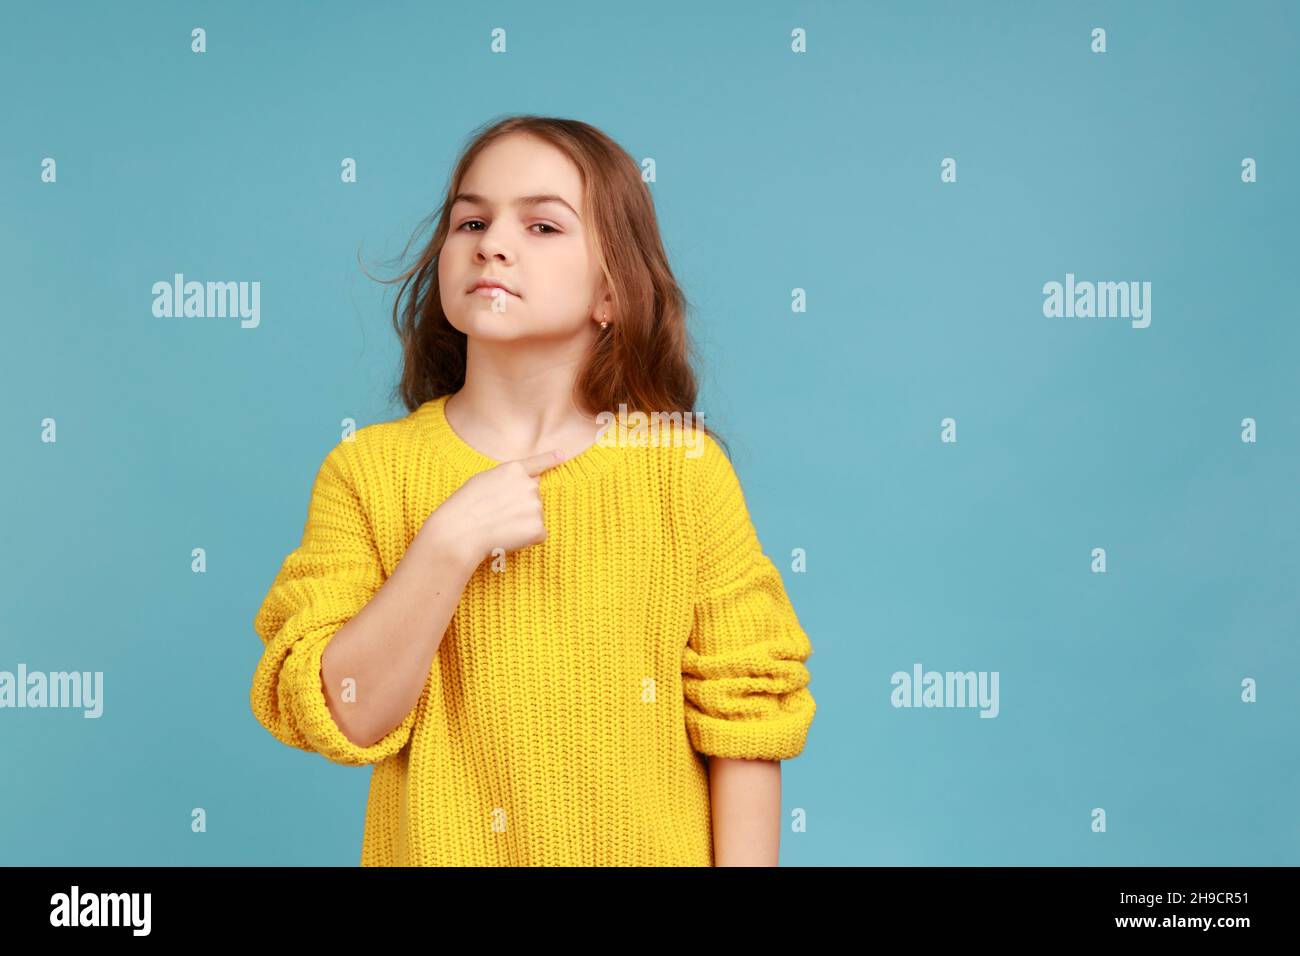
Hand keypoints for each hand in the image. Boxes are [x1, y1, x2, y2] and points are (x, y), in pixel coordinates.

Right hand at [422, 450, 564, 566]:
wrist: (459, 533)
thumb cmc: (464, 508)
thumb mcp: (483, 481)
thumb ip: (507, 479)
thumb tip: (533, 482)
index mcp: (513, 470)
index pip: (537, 463)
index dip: (551, 458)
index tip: (562, 454)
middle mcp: (529, 485)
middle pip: (533, 496)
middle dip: (520, 505)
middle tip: (496, 515)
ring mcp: (535, 506)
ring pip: (535, 516)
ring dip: (522, 523)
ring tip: (498, 526)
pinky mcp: (538, 528)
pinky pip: (537, 534)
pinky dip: (526, 539)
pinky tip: (508, 538)